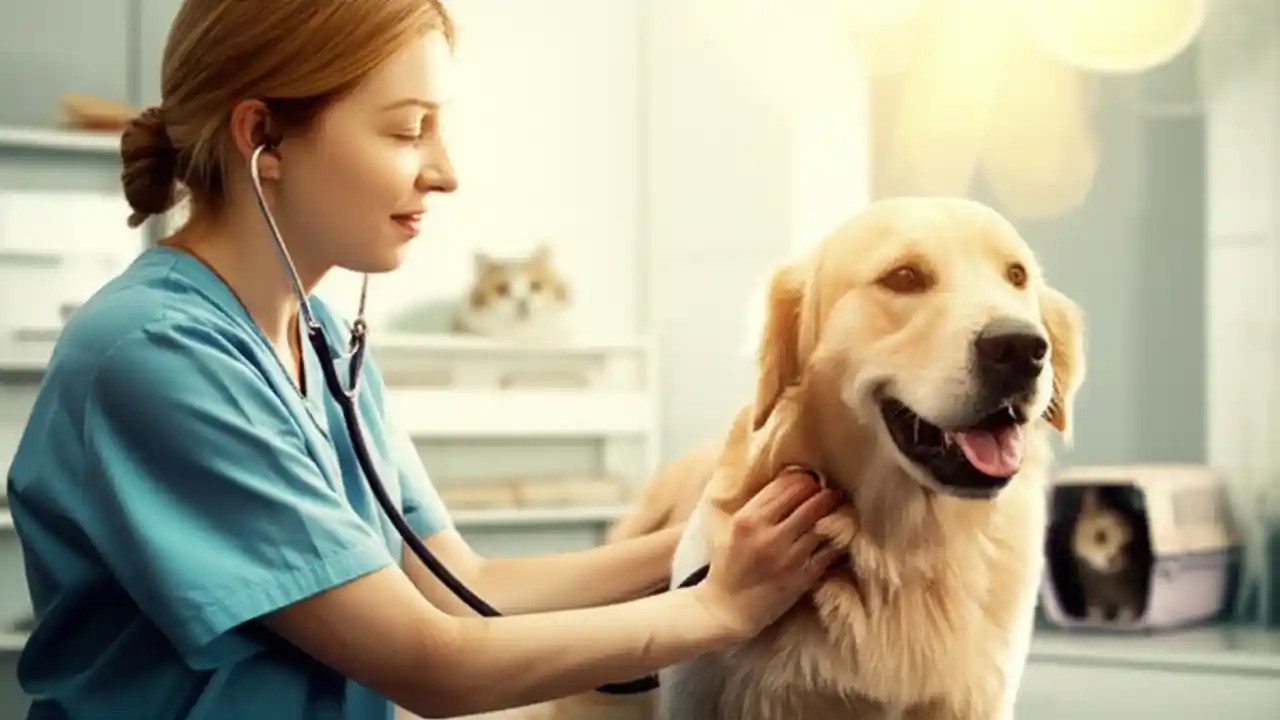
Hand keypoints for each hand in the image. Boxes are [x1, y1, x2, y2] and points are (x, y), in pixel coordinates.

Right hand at [693, 470, 842, 641]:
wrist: (727, 609)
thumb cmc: (728, 565)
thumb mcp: (730, 528)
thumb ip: (756, 505)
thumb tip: (787, 480)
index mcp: (748, 519)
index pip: (787, 484)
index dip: (803, 478)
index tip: (809, 481)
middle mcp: (769, 535)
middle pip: (810, 499)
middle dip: (824, 492)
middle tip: (829, 492)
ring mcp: (788, 557)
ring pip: (824, 523)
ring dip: (835, 512)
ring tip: (839, 508)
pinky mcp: (802, 578)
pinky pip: (830, 551)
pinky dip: (839, 539)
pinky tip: (841, 534)